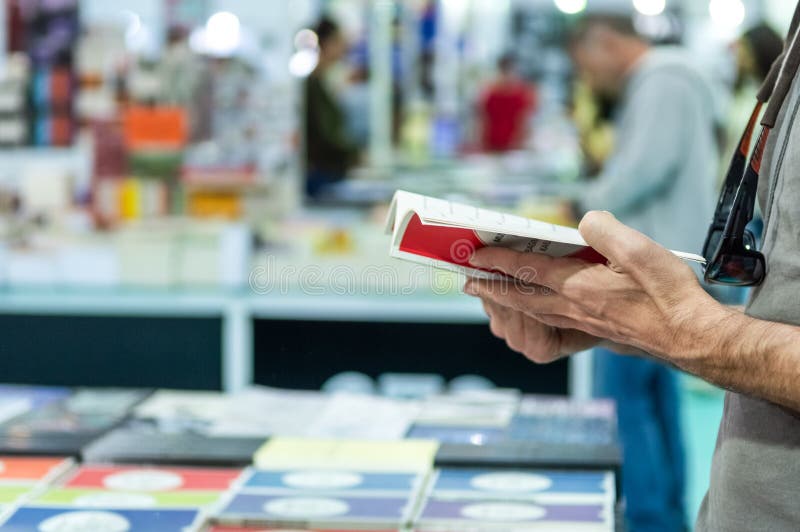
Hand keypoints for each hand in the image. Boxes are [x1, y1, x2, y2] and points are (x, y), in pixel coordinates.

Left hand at [464, 211, 727, 364]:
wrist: (690, 337)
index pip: (526, 270)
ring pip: (532, 312)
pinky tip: (533, 309)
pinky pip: (549, 322)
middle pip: (519, 297)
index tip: (475, 254)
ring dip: (506, 303)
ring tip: (490, 294)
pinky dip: (530, 313)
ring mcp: (581, 322)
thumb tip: (584, 222)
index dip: (498, 260)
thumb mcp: (639, 249)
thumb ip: (603, 230)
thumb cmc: (668, 293)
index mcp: (578, 286)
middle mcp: (572, 308)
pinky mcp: (593, 331)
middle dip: (490, 288)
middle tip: (467, 282)